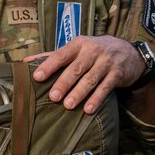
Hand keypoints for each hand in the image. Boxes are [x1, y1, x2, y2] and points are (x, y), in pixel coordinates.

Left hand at [26, 35, 145, 113]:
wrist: (128, 51)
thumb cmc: (93, 52)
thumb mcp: (76, 49)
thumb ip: (53, 55)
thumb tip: (26, 61)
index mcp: (78, 44)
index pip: (61, 54)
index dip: (49, 66)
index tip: (37, 77)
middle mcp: (92, 51)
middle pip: (76, 68)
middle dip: (64, 83)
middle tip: (53, 97)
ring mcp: (106, 62)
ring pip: (90, 79)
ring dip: (79, 93)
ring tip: (68, 106)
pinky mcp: (117, 74)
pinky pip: (105, 88)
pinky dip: (96, 99)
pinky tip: (88, 109)